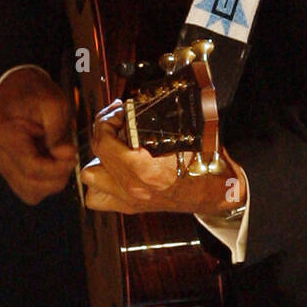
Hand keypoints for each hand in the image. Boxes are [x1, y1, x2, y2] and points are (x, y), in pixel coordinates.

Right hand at [0, 66, 76, 204]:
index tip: (73, 155)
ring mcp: (1, 164)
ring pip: (30, 192)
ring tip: (59, 158)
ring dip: (51, 182)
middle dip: (57, 177)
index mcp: (7, 136)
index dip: (58, 168)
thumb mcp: (54, 104)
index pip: (33, 168)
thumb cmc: (35, 94)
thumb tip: (67, 156)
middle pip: (31, 185)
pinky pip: (28, 189)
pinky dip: (44, 182)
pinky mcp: (8, 169)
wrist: (17, 89)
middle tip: (69, 157)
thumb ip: (60, 133)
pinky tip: (51, 163)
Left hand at [81, 99, 244, 216]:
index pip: (104, 142)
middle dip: (104, 130)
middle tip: (118, 119)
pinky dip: (99, 184)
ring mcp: (128, 199)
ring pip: (90, 176)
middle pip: (96, 152)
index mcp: (144, 170)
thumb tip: (142, 100)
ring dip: (98, 158)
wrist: (216, 192)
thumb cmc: (206, 164)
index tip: (119, 111)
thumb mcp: (187, 134)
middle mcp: (132, 187)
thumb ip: (163, 118)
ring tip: (114, 146)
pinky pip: (96, 198)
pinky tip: (112, 170)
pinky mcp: (130, 206)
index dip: (106, 120)